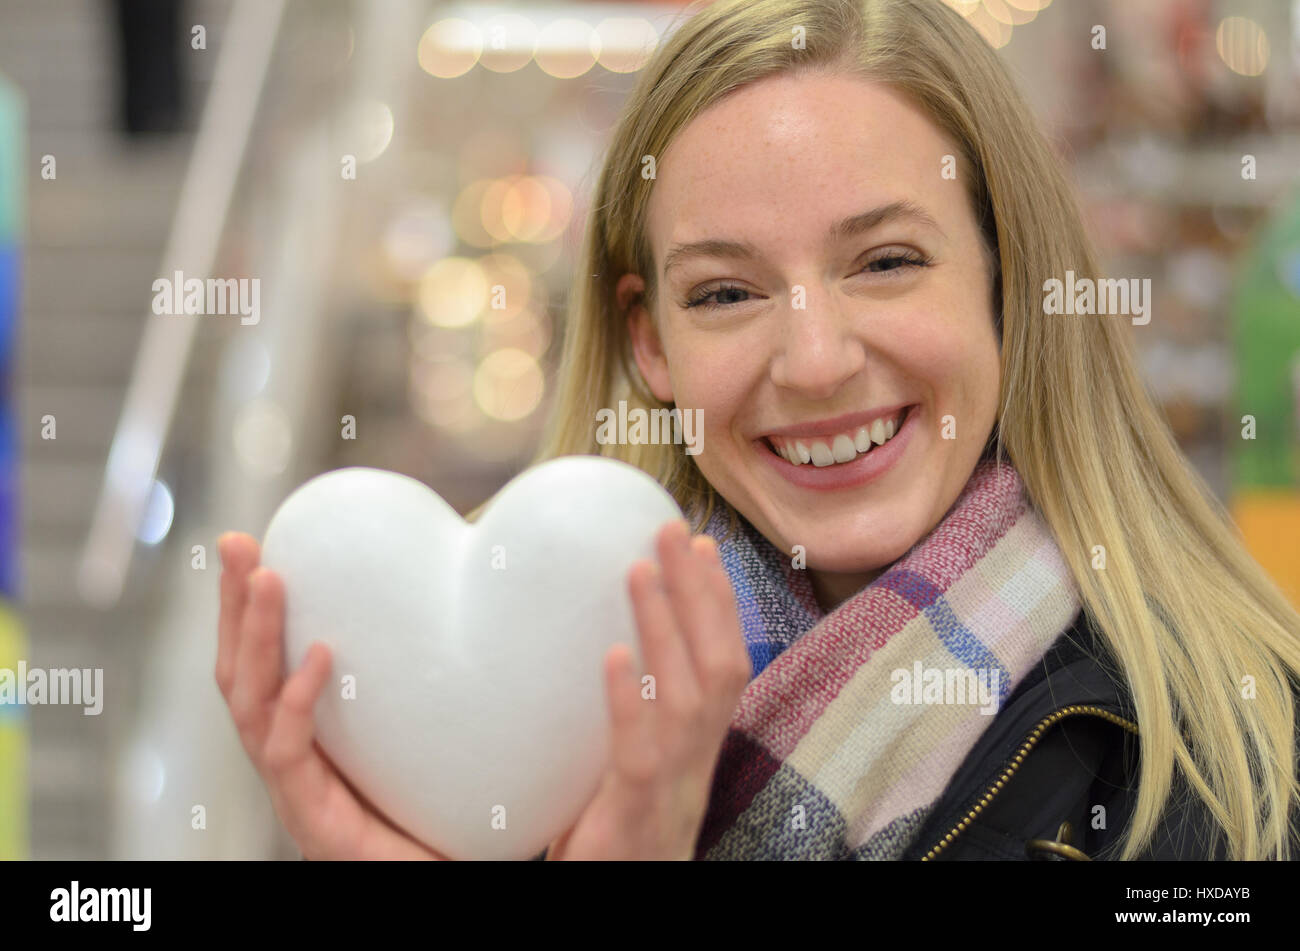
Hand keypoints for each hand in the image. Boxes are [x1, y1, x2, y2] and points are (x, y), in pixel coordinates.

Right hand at [215, 532, 446, 859]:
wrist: (456, 875)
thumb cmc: (451, 813)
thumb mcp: (434, 727)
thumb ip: (437, 671)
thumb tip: (476, 584)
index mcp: (310, 736)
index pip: (262, 661)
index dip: (251, 606)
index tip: (257, 542)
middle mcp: (291, 760)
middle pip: (239, 673)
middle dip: (233, 606)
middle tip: (237, 543)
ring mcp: (295, 790)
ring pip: (248, 704)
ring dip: (254, 637)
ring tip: (270, 578)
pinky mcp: (313, 820)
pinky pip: (287, 753)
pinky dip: (297, 702)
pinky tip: (321, 657)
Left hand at [546, 519, 749, 859]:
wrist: (614, 904)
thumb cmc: (612, 843)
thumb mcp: (628, 773)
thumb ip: (626, 721)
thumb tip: (600, 650)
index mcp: (696, 752)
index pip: (723, 665)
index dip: (718, 605)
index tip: (701, 546)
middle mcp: (696, 766)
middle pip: (718, 667)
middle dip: (700, 594)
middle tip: (674, 528)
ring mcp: (670, 793)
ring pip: (689, 700)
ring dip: (668, 627)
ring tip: (641, 566)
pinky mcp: (630, 820)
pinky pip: (639, 756)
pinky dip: (631, 703)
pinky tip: (613, 656)